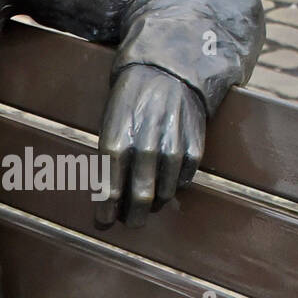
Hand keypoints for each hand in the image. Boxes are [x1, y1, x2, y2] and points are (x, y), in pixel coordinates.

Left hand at [96, 66, 204, 229]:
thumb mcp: (109, 126)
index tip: (103, 223)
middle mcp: (144, 149)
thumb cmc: (129, 103)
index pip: (110, 191)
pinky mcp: (194, 150)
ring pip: (164, 196)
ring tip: (147, 193)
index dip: (106, 212)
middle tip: (129, 222)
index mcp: (116, 142)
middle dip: (132, 217)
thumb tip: (108, 201)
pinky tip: (165, 173)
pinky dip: (173, 183)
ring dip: (154, 201)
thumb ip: (108, 162)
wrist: (164, 74)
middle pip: (140, 200)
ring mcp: (172, 150)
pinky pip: (182, 182)